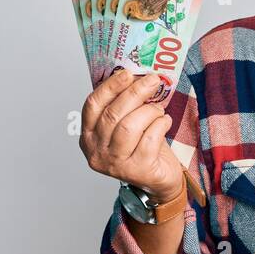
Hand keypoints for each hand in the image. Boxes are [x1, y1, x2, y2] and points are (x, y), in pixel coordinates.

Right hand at [80, 70, 184, 201]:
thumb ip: (124, 105)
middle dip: (135, 93)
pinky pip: (149, 139)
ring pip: (129, 126)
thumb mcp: (126, 125)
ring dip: (149, 111)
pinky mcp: (137, 170)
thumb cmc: (142, 147)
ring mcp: (115, 164)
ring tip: (159, 110)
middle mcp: (97, 152)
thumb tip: (137, 76)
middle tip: (153, 80)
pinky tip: (165, 122)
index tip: (127, 73)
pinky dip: (160, 125)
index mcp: (89, 136)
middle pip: (112, 114)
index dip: (110, 87)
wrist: (159, 180)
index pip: (92, 106)